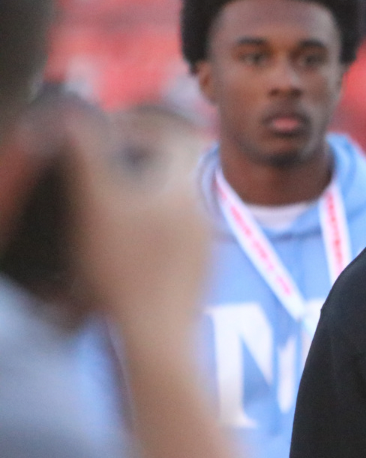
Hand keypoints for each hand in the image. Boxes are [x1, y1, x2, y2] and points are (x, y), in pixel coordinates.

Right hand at [64, 108, 209, 347]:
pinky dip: (143, 239)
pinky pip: (171, 245)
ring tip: (97, 215)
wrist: (157, 342)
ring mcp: (203, 250)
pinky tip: (112, 256)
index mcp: (184, 189)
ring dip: (136, 203)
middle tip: (95, 173)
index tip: (102, 136)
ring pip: (171, 210)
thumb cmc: (124, 270)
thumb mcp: (95, 202)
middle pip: (173, 172)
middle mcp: (203, 215)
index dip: (139, 126)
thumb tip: (69, 115)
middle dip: (134, 165)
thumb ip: (85, 153)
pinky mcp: (196, 281)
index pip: (175, 135)